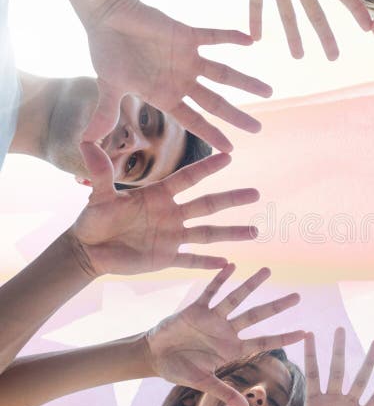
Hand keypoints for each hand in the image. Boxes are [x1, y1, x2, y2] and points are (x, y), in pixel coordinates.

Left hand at [70, 143, 256, 276]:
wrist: (88, 250)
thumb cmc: (93, 220)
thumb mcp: (98, 197)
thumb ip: (100, 173)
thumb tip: (86, 143)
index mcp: (158, 196)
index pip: (188, 179)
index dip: (207, 168)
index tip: (229, 156)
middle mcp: (171, 215)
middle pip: (207, 205)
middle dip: (232, 200)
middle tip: (255, 194)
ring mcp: (172, 237)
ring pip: (207, 233)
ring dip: (231, 233)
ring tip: (255, 231)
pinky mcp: (166, 258)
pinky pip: (191, 260)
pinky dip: (208, 263)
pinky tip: (227, 263)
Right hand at [82, 0, 270, 151]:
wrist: (106, 17)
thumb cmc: (107, 51)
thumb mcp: (108, 86)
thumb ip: (105, 114)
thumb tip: (86, 143)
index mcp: (166, 95)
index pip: (194, 119)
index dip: (212, 134)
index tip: (232, 150)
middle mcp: (182, 80)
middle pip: (216, 102)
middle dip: (237, 116)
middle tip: (258, 129)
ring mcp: (188, 59)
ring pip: (224, 73)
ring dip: (246, 82)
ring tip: (268, 91)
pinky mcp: (187, 35)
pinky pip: (214, 36)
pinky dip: (231, 37)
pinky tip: (251, 40)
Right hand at [146, 264, 303, 405]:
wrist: (154, 356)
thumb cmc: (180, 370)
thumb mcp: (202, 383)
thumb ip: (224, 392)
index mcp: (232, 349)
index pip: (264, 342)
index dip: (284, 337)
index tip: (305, 332)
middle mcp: (227, 331)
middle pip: (256, 316)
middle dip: (276, 307)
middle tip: (298, 296)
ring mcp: (213, 318)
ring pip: (236, 298)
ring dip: (251, 285)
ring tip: (268, 270)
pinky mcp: (196, 309)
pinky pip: (210, 292)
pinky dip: (220, 279)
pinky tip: (231, 266)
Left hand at [245, 328, 373, 405]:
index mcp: (316, 401)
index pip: (313, 371)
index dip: (312, 353)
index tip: (309, 333)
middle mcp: (334, 398)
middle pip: (337, 369)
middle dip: (338, 349)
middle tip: (340, 328)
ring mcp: (350, 405)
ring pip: (360, 378)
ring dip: (368, 360)